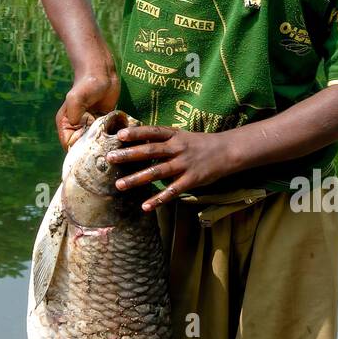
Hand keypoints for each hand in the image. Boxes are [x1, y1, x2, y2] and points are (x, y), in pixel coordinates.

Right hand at [56, 67, 119, 149]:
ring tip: (115, 148)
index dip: (80, 153)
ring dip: (106, 146)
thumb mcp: (76, 98)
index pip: (70, 146)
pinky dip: (114, 138)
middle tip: (107, 153)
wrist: (102, 72)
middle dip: (95, 151)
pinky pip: (108, 134)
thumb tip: (77, 132)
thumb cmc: (87, 83)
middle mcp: (78, 127)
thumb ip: (74, 114)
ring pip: (98, 142)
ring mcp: (92, 125)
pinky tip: (121, 140)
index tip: (93, 155)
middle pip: (85, 147)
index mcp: (67, 124)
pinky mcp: (104, 122)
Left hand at [107, 125, 232, 210]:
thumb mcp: (183, 136)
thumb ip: (164, 140)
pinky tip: (145, 206)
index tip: (119, 134)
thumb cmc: (201, 144)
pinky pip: (172, 191)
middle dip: (129, 155)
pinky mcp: (191, 180)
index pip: (153, 132)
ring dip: (137, 179)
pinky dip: (159, 199)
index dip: (137, 133)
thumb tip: (140, 141)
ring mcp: (184, 165)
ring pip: (157, 172)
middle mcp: (178, 149)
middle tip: (109, 158)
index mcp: (175, 136)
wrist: (228, 151)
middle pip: (150, 151)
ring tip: (119, 184)